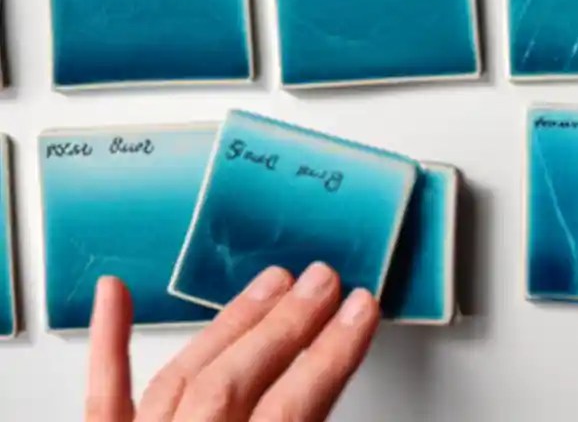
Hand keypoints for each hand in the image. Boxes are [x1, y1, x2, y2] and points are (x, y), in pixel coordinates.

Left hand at [86, 263, 379, 421]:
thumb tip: (337, 390)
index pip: (291, 408)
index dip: (332, 355)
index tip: (361, 311)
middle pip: (235, 381)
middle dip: (287, 325)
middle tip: (323, 282)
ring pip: (182, 375)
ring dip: (232, 323)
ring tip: (272, 284)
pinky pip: (103, 394)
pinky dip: (110, 341)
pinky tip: (115, 293)